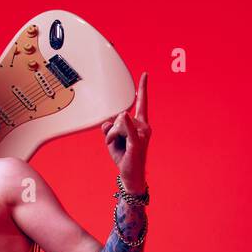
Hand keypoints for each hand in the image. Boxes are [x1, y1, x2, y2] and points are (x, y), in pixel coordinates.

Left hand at [101, 72, 149, 192]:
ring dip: (112, 136)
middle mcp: (143, 126)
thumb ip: (109, 128)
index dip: (143, 88)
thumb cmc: (124, 157)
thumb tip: (107, 122)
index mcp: (140, 124)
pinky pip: (128, 130)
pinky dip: (126, 125)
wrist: (131, 176)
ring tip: (118, 147)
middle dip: (112, 130)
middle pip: (120, 117)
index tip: (145, 75)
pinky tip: (125, 116)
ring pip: (118, 124)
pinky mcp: (136, 143)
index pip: (142, 103)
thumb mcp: (113, 140)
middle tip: (114, 143)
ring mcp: (141, 134)